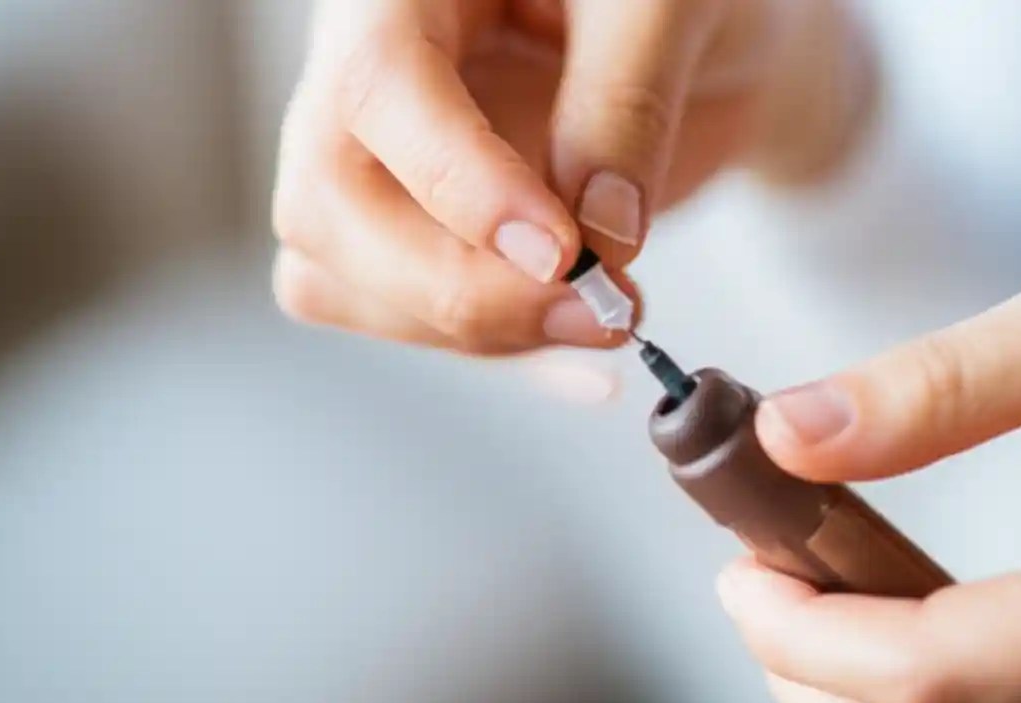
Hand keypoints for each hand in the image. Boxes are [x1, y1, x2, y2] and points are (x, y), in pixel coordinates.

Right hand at [271, 0, 867, 354]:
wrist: (693, 35)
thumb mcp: (668, 7)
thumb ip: (629, 106)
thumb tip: (599, 234)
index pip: (378, 86)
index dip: (457, 183)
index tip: (560, 251)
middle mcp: (368, 76)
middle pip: (326, 205)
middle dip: (454, 287)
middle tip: (590, 309)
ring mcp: (383, 163)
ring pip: (341, 278)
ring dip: (471, 329)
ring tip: (601, 313)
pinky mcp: (417, 232)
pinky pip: (401, 317)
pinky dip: (489, 351)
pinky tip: (575, 349)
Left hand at [720, 233, 1020, 702]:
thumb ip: (949, 384)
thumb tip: (795, 435)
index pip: (938, 679)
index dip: (806, 635)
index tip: (741, 568)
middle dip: (816, 669)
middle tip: (765, 574)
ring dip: (862, 686)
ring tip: (816, 587)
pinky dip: (932, 685)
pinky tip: (897, 614)